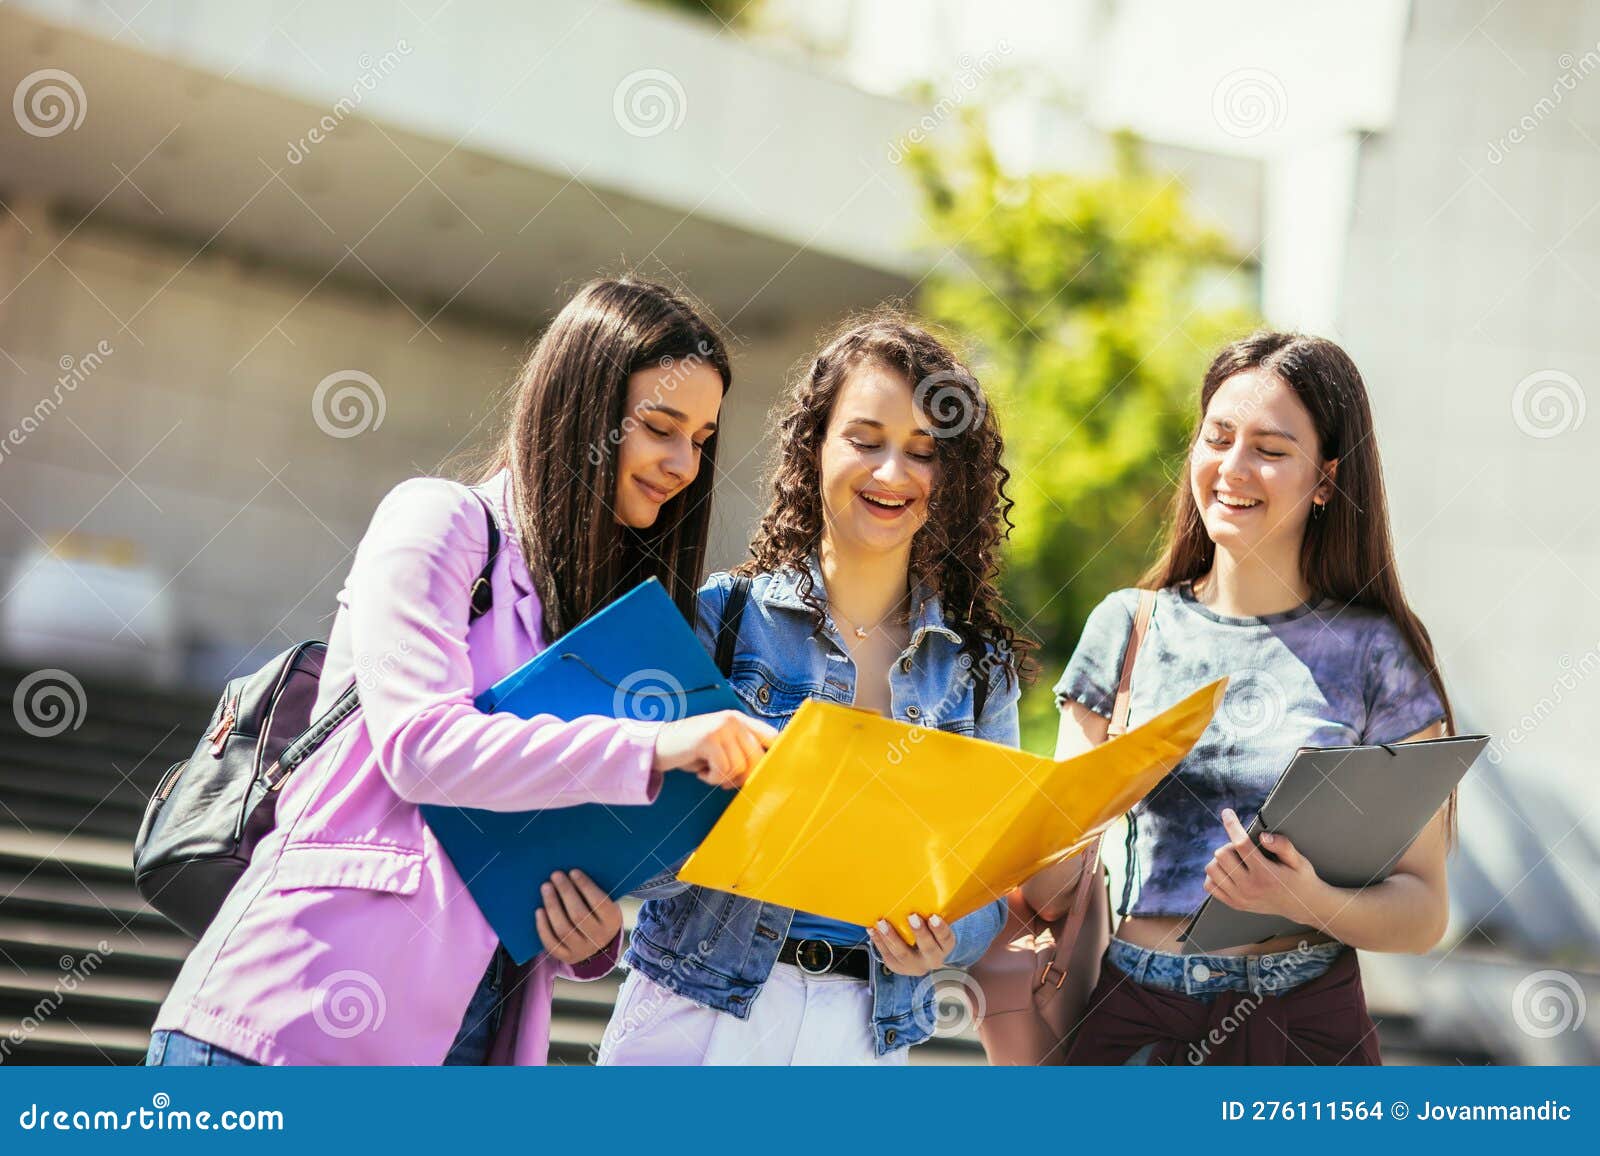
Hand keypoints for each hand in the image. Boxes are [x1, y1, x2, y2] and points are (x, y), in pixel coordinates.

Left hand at [535, 869, 620, 963]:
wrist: (598, 942)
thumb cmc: (598, 912)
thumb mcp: (604, 903)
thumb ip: (593, 891)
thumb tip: (571, 874)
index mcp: (612, 920)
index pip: (599, 903)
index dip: (585, 886)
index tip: (573, 872)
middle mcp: (599, 937)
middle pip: (578, 915)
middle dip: (565, 892)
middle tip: (555, 875)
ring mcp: (582, 949)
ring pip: (563, 929)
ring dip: (552, 906)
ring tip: (546, 888)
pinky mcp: (567, 957)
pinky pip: (552, 943)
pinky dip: (543, 926)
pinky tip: (539, 910)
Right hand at [652, 710, 778, 787]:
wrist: (658, 746)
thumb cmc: (692, 751)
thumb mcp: (721, 746)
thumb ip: (742, 751)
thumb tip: (767, 772)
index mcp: (740, 720)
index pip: (772, 736)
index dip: (776, 756)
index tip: (774, 772)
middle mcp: (733, 720)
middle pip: (757, 758)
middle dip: (743, 777)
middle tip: (725, 780)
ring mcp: (721, 727)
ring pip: (739, 768)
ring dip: (723, 778)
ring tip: (708, 771)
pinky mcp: (709, 739)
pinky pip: (722, 771)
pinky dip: (712, 778)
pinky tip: (700, 771)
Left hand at [867, 913, 954, 976]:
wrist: (921, 956)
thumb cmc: (929, 931)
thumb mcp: (935, 925)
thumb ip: (930, 913)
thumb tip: (917, 887)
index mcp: (945, 947)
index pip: (946, 939)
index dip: (940, 929)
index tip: (933, 916)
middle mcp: (932, 959)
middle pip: (928, 948)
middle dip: (919, 932)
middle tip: (912, 916)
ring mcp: (915, 965)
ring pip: (903, 954)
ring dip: (892, 937)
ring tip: (883, 922)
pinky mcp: (898, 967)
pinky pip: (887, 955)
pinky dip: (879, 941)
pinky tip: (872, 929)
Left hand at [1202, 808, 1324, 921]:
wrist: (1303, 906)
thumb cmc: (1300, 878)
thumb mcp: (1299, 860)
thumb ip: (1283, 846)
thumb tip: (1263, 836)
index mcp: (1266, 874)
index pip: (1241, 845)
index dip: (1232, 825)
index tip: (1227, 812)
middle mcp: (1250, 887)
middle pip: (1222, 854)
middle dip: (1230, 844)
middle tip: (1243, 848)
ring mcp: (1240, 898)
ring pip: (1212, 869)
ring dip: (1221, 859)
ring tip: (1237, 860)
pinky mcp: (1234, 904)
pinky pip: (1210, 885)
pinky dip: (1215, 875)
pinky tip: (1229, 871)